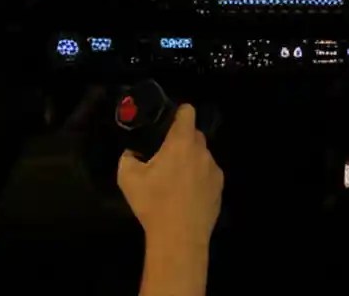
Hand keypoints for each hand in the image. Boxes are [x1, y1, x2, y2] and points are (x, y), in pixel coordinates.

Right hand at [118, 104, 223, 247]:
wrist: (180, 236)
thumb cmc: (154, 203)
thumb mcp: (127, 178)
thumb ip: (127, 158)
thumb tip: (132, 153)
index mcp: (181, 143)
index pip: (187, 112)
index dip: (178, 113)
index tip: (167, 124)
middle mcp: (202, 151)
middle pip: (194, 134)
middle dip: (181, 140)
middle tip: (165, 156)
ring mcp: (214, 170)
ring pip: (202, 156)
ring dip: (191, 160)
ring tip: (176, 180)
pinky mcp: (220, 188)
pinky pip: (209, 174)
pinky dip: (199, 178)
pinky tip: (187, 195)